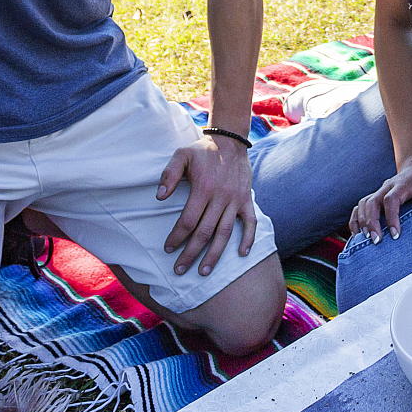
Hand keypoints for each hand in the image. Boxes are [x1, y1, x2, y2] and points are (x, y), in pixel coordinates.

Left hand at [157, 131, 260, 275]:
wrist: (230, 140)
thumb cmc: (202, 151)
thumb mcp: (181, 155)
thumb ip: (169, 174)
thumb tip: (160, 197)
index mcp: (203, 188)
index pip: (188, 220)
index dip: (177, 237)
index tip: (168, 249)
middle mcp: (221, 197)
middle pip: (205, 232)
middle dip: (191, 254)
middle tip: (180, 270)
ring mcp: (236, 199)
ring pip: (225, 232)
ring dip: (215, 254)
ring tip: (204, 271)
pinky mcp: (247, 199)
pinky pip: (251, 222)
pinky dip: (248, 239)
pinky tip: (242, 254)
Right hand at [348, 153, 411, 242]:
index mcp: (402, 184)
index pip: (391, 199)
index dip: (391, 217)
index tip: (395, 235)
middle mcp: (387, 186)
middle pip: (372, 202)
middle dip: (372, 222)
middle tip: (377, 241)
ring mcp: (379, 191)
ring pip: (363, 204)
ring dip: (362, 221)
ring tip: (367, 239)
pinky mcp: (375, 197)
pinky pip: (359, 206)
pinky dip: (355, 219)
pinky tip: (357, 234)